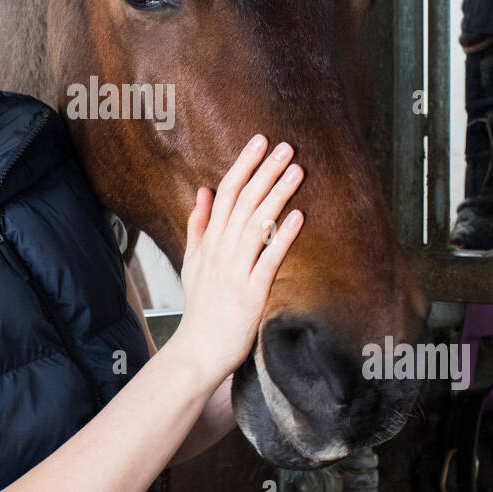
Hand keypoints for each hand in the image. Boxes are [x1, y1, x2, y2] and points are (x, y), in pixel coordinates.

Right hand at [171, 135, 304, 389]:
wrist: (198, 350)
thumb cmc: (200, 307)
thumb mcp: (193, 262)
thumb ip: (198, 225)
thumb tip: (203, 190)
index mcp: (209, 242)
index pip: (226, 194)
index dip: (243, 166)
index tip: (259, 142)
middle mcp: (220, 251)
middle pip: (243, 202)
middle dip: (264, 172)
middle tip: (286, 147)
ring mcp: (234, 271)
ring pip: (256, 225)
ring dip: (277, 196)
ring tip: (297, 171)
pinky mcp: (250, 292)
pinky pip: (268, 260)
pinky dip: (283, 237)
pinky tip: (299, 217)